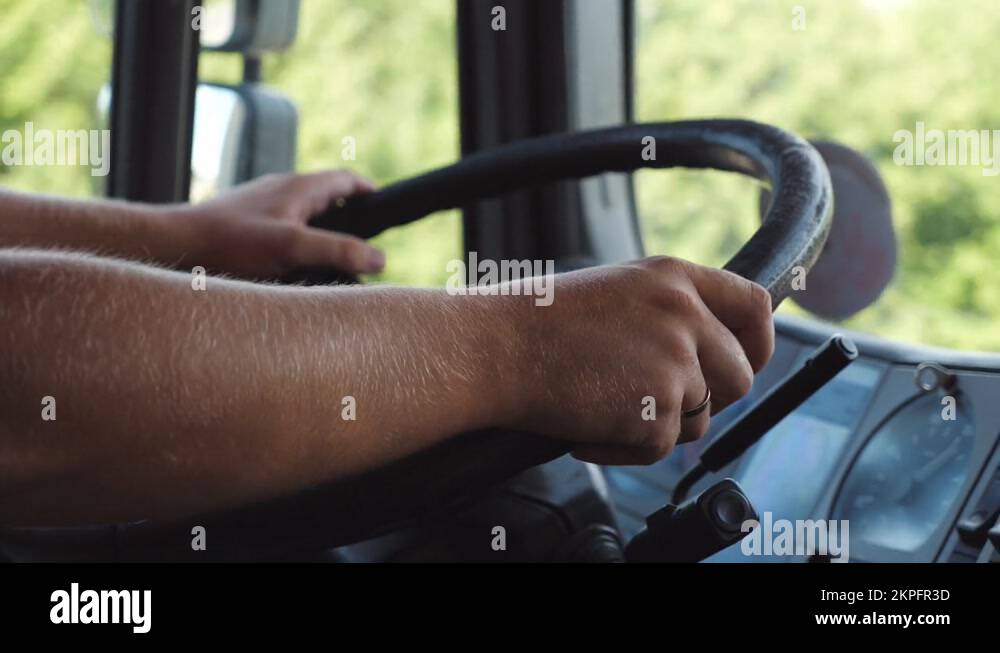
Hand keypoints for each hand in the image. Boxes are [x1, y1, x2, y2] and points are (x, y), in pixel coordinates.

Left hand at [170, 170, 384, 278]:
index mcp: (298, 187)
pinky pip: (283, 226)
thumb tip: (379, 258)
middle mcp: (281, 190)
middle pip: (328, 197)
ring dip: (322, 232)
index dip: (369, 193)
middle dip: (350, 218)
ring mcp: (262, 205)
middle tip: (363, 243)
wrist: (174, 244)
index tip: (386, 209)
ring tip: (332, 260)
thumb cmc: (231, 243)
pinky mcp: (245, 222)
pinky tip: (292, 267)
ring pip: (304, 213)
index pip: (346, 180)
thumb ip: (338, 251)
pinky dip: (298, 241)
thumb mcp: (291, 248)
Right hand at [503, 256, 773, 464]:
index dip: (758, 340)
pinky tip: (587, 426)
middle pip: (739, 375)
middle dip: (708, 398)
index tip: (747, 358)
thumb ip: (668, 313)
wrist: (496, 349)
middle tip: (659, 402)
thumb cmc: (537, 323)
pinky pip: (660, 448)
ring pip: (700, 418)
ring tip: (604, 406)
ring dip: (658, 423)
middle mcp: (684, 316)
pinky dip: (624, 448)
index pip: (753, 305)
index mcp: (674, 279)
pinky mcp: (657, 410)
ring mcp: (674, 363)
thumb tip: (702, 354)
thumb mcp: (617, 292)